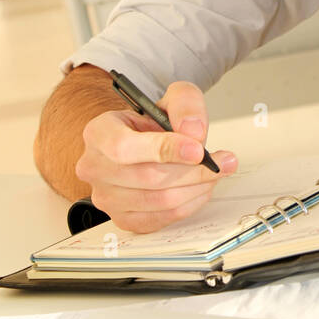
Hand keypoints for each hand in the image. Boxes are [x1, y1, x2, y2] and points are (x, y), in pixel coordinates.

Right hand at [75, 80, 237, 232]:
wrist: (139, 144)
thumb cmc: (149, 125)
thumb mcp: (170, 99)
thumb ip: (185, 104)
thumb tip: (194, 132)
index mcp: (99, 133)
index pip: (125, 147)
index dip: (164, 150)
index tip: (198, 150)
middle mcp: (95, 167)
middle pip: (149, 177)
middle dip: (194, 171)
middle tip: (223, 162)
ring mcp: (106, 197)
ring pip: (159, 201)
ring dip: (196, 188)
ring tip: (214, 173)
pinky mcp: (123, 218)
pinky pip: (162, 219)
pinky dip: (189, 204)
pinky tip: (200, 189)